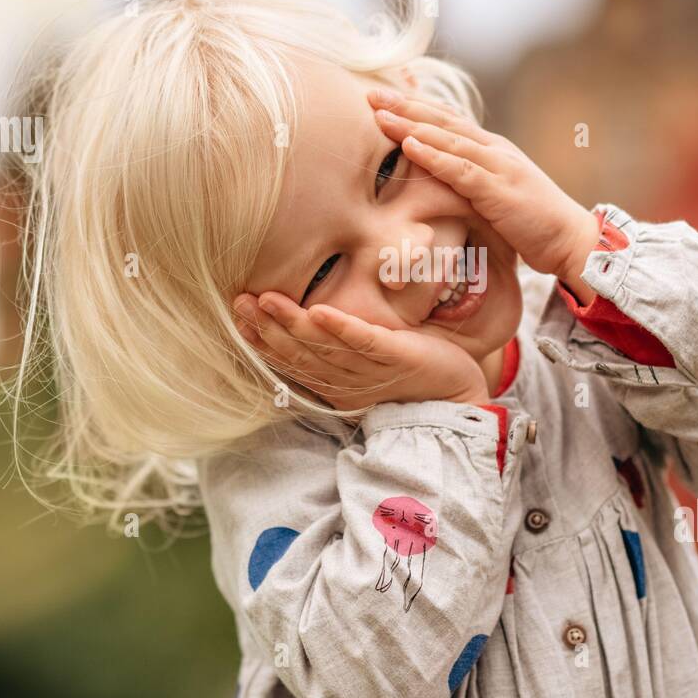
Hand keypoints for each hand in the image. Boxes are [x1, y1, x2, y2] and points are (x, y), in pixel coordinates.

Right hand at [232, 291, 490, 411]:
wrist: (459, 397)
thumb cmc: (413, 376)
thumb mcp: (368, 363)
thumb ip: (340, 347)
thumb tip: (311, 320)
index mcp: (337, 384)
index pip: (292, 360)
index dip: (263, 339)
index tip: (238, 316)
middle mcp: (348, 380)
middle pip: (300, 352)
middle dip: (267, 327)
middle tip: (239, 302)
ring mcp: (372, 370)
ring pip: (324, 346)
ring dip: (293, 323)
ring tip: (267, 300)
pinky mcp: (398, 357)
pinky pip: (366, 342)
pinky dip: (343, 327)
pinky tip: (322, 310)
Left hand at [369, 89, 600, 300]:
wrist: (571, 239)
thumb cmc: (533, 224)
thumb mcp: (496, 197)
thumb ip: (471, 185)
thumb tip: (441, 186)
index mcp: (491, 149)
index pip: (448, 120)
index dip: (416, 107)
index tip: (385, 97)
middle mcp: (493, 149)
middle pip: (442, 120)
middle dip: (405, 106)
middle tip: (369, 93)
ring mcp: (498, 166)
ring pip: (447, 138)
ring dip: (411, 124)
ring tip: (379, 114)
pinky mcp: (499, 190)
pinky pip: (460, 169)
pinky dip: (433, 155)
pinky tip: (409, 145)